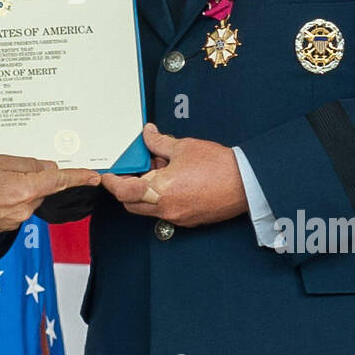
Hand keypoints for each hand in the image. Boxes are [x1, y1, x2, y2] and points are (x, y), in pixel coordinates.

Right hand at [0, 155, 100, 232]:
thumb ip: (28, 165)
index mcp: (26, 190)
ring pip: (28, 199)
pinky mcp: (6, 226)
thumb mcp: (0, 161)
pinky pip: (16, 209)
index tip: (94, 176)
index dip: (79, 177)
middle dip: (31, 179)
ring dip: (18, 190)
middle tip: (5, 171)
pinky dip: (8, 200)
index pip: (60, 181)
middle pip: (41, 189)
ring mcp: (15, 220)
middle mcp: (24, 209)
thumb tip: (46, 169)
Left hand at [101, 123, 247, 227]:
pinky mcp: (188, 220)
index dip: (112, 182)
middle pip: (131, 204)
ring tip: (159, 170)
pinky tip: (172, 181)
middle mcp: (166, 208)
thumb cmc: (219, 166)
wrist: (246, 183)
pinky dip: (161, 198)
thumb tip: (148, 135)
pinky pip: (165, 211)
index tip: (108, 174)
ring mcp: (177, 217)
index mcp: (160, 190)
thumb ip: (159, 142)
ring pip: (148, 208)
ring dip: (145, 192)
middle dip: (126, 188)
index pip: (123, 191)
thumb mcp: (183, 147)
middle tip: (133, 169)